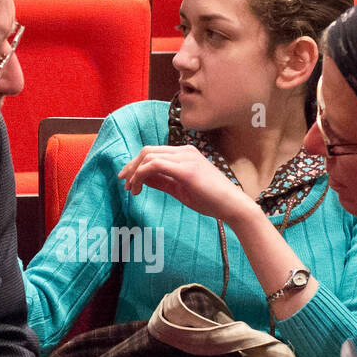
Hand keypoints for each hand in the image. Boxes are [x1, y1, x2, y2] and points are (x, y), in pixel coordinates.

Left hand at [118, 144, 256, 222]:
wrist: (232, 206)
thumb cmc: (210, 199)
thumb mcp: (180, 189)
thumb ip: (161, 181)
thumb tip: (141, 179)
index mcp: (185, 153)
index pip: (153, 152)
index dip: (136, 164)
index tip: (127, 180)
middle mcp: (185, 151)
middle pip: (147, 151)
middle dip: (131, 167)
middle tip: (124, 184)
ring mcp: (186, 158)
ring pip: (149, 156)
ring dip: (134, 172)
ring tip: (131, 190)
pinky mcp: (186, 169)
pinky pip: (155, 165)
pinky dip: (141, 175)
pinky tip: (139, 189)